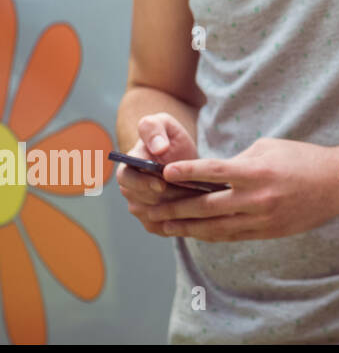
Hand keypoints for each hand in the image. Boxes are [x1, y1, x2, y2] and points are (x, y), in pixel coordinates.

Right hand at [116, 113, 202, 235]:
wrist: (179, 155)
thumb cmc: (169, 137)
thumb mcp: (163, 123)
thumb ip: (154, 128)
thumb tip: (157, 148)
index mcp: (128, 167)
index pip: (126, 179)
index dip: (142, 183)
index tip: (161, 183)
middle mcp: (130, 190)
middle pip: (142, 201)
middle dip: (164, 199)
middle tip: (188, 195)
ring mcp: (140, 207)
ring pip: (154, 216)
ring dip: (174, 212)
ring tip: (198, 204)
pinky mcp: (153, 221)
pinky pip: (163, 228)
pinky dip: (179, 224)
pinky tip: (198, 217)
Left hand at [144, 137, 338, 240]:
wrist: (337, 184)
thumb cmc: (302, 158)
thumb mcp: (269, 149)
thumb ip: (238, 161)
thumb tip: (210, 174)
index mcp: (257, 172)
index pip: (213, 172)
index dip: (186, 172)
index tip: (164, 172)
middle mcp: (257, 198)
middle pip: (207, 206)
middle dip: (177, 207)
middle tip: (154, 208)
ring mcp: (262, 219)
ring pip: (215, 227)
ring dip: (188, 226)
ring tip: (166, 225)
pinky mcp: (267, 231)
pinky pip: (232, 235)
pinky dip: (210, 233)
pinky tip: (195, 231)